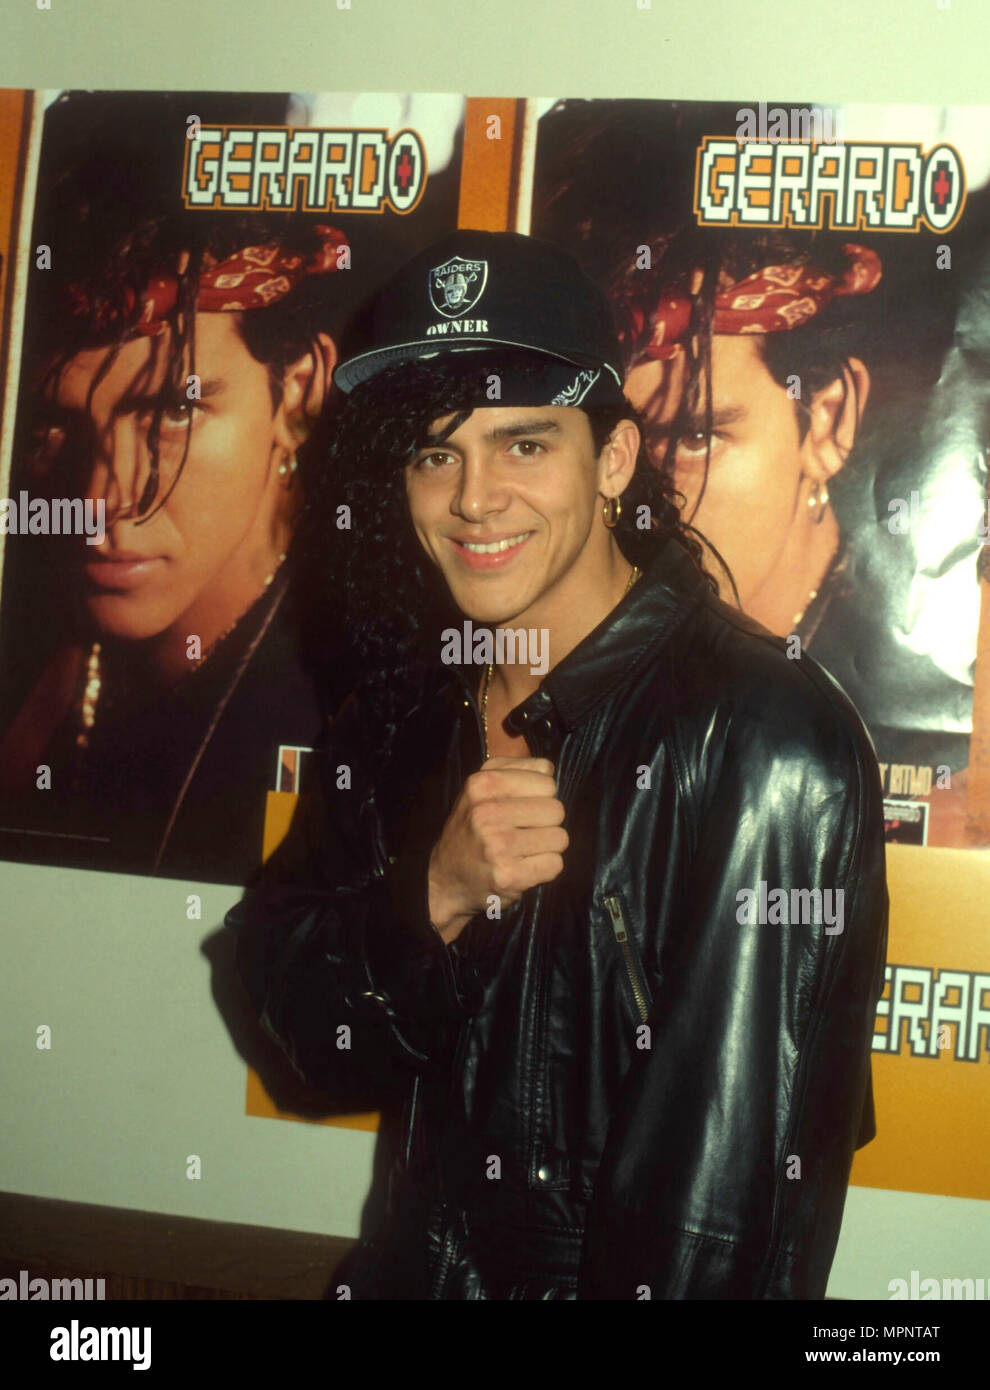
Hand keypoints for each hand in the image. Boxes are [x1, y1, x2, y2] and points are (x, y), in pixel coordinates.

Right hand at [427, 756, 567, 943]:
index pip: (548, 782)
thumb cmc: (472, 828)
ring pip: (560, 838)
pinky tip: (524, 867)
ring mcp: (497, 846)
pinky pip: (555, 864)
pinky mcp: (508, 875)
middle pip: (557, 810)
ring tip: (523, 850)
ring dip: (547, 847)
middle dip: (546, 823)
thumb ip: (515, 770)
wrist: (445, 878)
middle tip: (523, 833)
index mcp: (482, 784)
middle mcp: (487, 812)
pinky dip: (545, 868)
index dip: (541, 797)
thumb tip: (548, 770)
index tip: (521, 809)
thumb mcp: (481, 789)